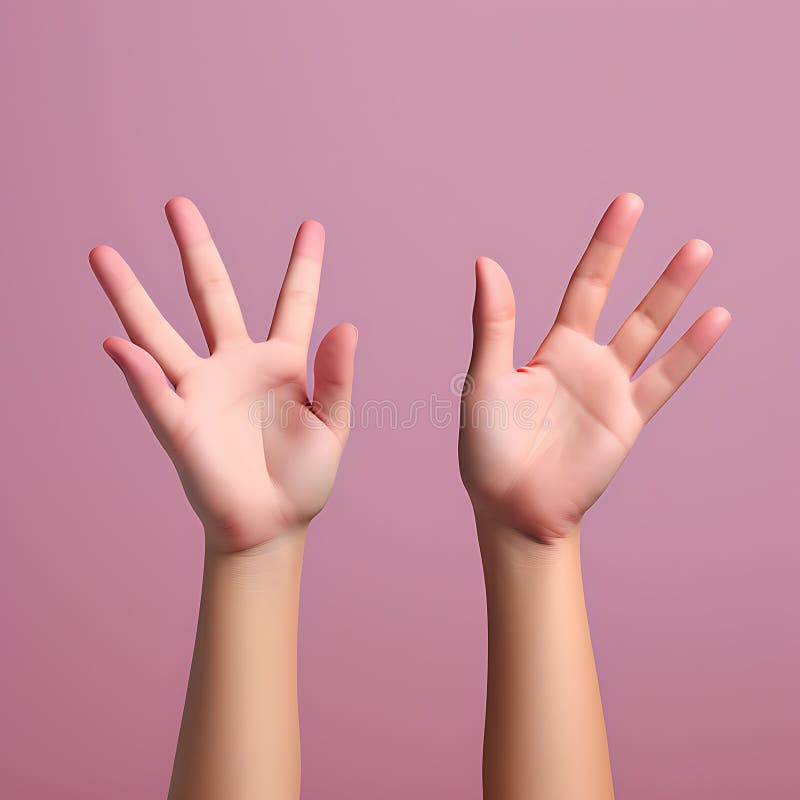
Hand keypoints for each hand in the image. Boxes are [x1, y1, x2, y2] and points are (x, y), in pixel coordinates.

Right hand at [90, 198, 356, 551]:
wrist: (272, 525)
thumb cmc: (304, 477)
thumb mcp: (334, 425)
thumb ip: (337, 377)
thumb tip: (347, 324)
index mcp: (281, 362)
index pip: (294, 302)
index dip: (303, 265)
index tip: (313, 225)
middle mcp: (235, 365)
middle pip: (210, 295)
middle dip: (195, 250)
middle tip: (177, 203)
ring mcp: (202, 390)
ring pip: (159, 332)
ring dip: (130, 295)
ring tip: (102, 254)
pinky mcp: (179, 424)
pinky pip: (154, 391)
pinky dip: (137, 370)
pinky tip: (117, 343)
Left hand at [459, 193, 729, 541]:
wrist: (512, 507)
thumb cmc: (489, 448)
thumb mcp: (486, 379)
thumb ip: (494, 324)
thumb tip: (485, 261)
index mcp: (552, 350)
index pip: (586, 285)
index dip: (606, 247)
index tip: (627, 205)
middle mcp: (587, 362)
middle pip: (623, 301)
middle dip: (641, 262)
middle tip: (671, 223)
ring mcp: (612, 390)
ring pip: (651, 332)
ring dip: (675, 294)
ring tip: (698, 251)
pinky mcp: (628, 420)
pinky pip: (664, 380)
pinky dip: (690, 352)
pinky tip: (717, 319)